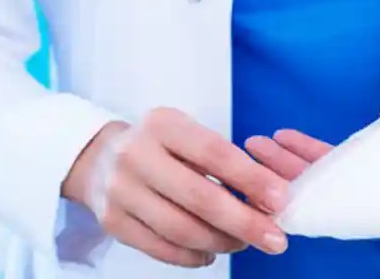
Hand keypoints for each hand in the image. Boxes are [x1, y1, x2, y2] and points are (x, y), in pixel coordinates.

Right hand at [63, 109, 289, 267]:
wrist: (98, 159)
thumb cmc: (160, 147)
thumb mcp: (186, 134)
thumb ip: (224, 160)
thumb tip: (270, 199)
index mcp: (163, 124)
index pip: (214, 152)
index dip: (251, 178)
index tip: (281, 199)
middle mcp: (137, 155)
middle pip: (199, 197)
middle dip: (244, 222)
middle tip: (276, 238)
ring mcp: (121, 191)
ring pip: (181, 229)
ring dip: (222, 242)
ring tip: (244, 242)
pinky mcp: (113, 223)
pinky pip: (161, 248)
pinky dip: (193, 255)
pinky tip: (212, 251)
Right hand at [245, 123, 379, 236]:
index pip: (339, 158)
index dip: (306, 150)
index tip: (279, 138)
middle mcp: (379, 183)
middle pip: (318, 172)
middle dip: (280, 161)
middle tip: (250, 148)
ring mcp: (372, 196)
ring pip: (313, 184)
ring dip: (276, 169)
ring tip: (249, 154)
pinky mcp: (367, 208)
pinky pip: (320, 201)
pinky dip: (291, 191)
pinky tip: (266, 180)